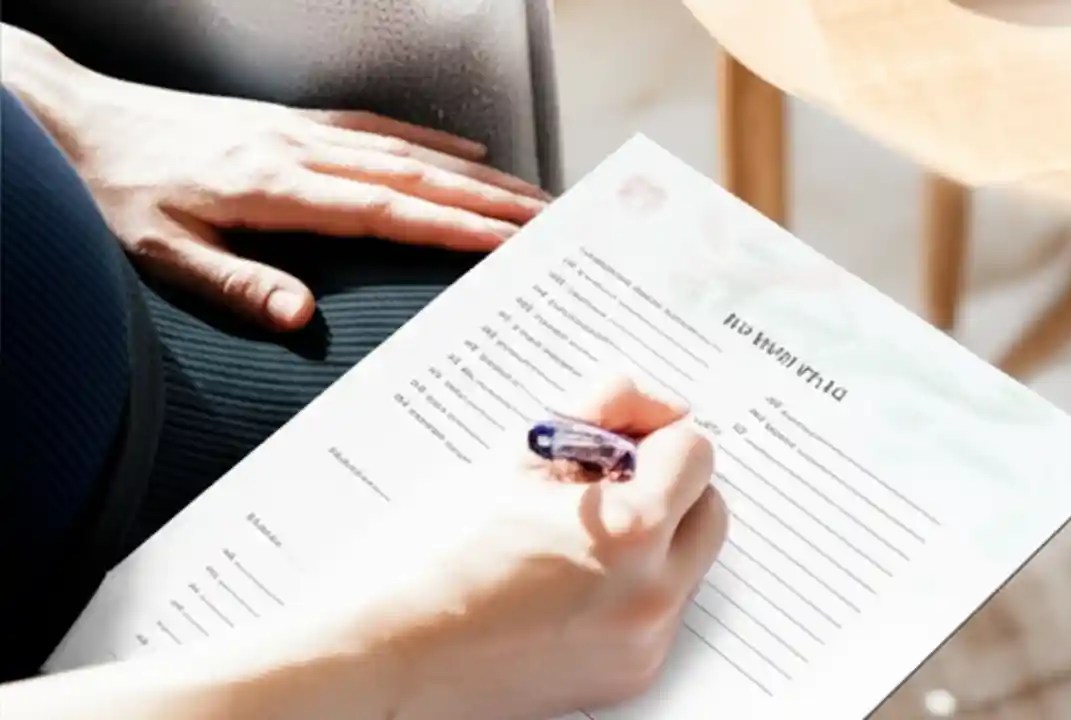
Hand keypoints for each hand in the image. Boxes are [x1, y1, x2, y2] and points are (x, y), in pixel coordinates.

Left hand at [1, 24, 547, 330]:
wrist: (84, 122)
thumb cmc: (122, 195)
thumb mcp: (164, 254)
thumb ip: (236, 285)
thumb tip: (303, 319)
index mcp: (280, 190)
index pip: (387, 211)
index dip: (452, 227)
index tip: (509, 241)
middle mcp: (305, 154)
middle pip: (417, 176)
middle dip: (489, 200)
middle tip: (549, 220)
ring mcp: (306, 132)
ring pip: (409, 150)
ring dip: (474, 173)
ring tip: (529, 193)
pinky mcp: (297, 123)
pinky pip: (380, 127)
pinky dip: (430, 139)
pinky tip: (464, 151)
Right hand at [323, 377, 729, 718]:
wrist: (387, 656)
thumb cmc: (431, 560)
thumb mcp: (514, 461)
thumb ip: (592, 418)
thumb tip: (636, 405)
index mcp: (628, 533)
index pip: (694, 451)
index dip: (652, 428)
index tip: (616, 431)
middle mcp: (651, 595)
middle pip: (708, 508)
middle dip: (666, 482)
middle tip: (604, 476)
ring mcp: (644, 643)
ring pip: (688, 562)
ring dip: (655, 533)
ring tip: (577, 530)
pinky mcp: (629, 675)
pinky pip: (660, 610)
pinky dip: (634, 583)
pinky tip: (571, 576)